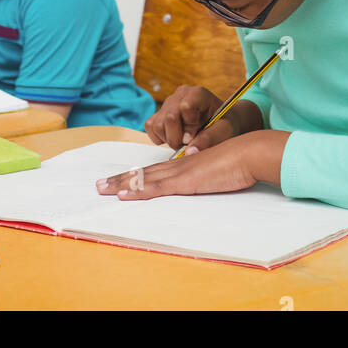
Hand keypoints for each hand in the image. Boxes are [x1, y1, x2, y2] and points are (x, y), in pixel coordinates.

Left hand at [97, 132, 276, 198]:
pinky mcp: (185, 181)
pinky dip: (138, 191)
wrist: (248, 153)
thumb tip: (204, 183)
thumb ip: (208, 177)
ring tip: (102, 189)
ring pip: (143, 179)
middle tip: (99, 185)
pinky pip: (156, 188)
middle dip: (120, 179)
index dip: (135, 176)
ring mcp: (179, 173)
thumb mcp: (219, 173)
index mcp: (185, 165)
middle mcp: (178, 166)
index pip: (155, 171)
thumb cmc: (239, 163)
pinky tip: (123, 195)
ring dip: (121, 184)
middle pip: (143, 173)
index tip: (119, 180)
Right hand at [145, 84, 233, 151]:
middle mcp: (180, 94)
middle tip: (190, 141)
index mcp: (198, 94)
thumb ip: (209, 139)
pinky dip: (160, 137)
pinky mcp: (159, 112)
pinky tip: (175, 136)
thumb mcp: (225, 131)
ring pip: (156, 124)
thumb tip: (190, 152)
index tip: (198, 134)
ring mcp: (168, 102)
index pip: (185, 107)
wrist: (221, 122)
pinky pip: (150, 126)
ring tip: (184, 139)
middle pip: (168, 118)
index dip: (190, 126)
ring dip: (169, 138)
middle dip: (178, 137)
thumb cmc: (224, 124)